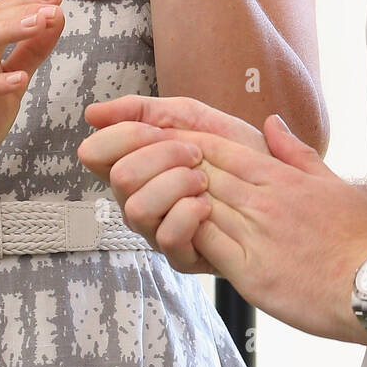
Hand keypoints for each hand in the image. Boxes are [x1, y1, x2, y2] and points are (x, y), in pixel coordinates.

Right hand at [77, 94, 267, 273]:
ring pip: (136, 209)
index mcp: (132, 167)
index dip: (125, 136)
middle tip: (195, 155)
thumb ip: (142, 110)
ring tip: (204, 181)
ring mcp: (155, 230)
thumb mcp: (190, 117)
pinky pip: (166, 237)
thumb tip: (91, 113)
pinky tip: (208, 204)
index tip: (161, 131)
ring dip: (176, 184)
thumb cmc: (231, 149)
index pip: (94, 153)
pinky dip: (189, 212)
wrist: (275, 179)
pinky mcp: (181, 256)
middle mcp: (135, 201)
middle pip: (119, 177)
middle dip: (163, 156)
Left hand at [109, 113, 366, 341]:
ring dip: (165, 194)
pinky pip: (207, 243)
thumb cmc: (358, 239)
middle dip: (161, 159)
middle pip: (200, 169)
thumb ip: (296, 152)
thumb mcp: (331, 182)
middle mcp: (264, 198)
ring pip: (197, 202)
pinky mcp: (251, 269)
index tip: (153, 131)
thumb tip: (272, 123)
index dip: (182, 138)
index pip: (220, 146)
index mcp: (280, 176)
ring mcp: (256, 232)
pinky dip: (182, 232)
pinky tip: (161, 227)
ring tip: (133, 187)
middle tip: (125, 150)